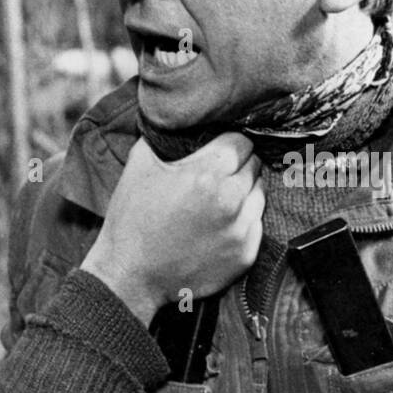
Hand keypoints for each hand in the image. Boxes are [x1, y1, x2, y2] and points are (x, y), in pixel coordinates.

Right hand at [82, 133, 263, 324]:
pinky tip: (220, 225)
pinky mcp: (246, 254)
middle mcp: (231, 199)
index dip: (229, 143)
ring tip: (219, 200)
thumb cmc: (132, 219)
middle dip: (238, 165)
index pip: (241, 141)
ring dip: (245, 192)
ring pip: (260, 194)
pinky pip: (257, 225)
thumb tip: (177, 116)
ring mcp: (241, 229)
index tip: (219, 149)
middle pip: (254, 165)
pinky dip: (244, 221)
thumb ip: (164, 135)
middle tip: (217, 175)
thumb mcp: (140, 164)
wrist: (131, 276)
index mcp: (207, 172)